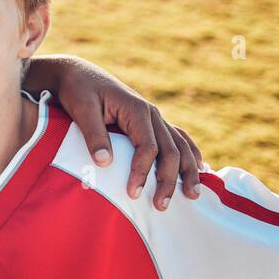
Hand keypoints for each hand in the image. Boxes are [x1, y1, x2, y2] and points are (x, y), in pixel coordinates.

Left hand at [51, 57, 204, 209]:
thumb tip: (106, 162)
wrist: (78, 73)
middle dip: (169, 180)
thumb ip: (94, 134)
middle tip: (161, 205)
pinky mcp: (150, 121)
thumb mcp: (81, 109)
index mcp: (136, 110)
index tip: (133, 193)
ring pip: (179, 145)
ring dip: (188, 170)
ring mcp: (154, 116)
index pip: (148, 147)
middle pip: (169, 150)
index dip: (142, 171)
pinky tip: (200, 167)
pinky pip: (177, 137)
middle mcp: (151, 113)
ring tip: (192, 194)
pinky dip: (190, 152)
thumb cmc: (78, 90)